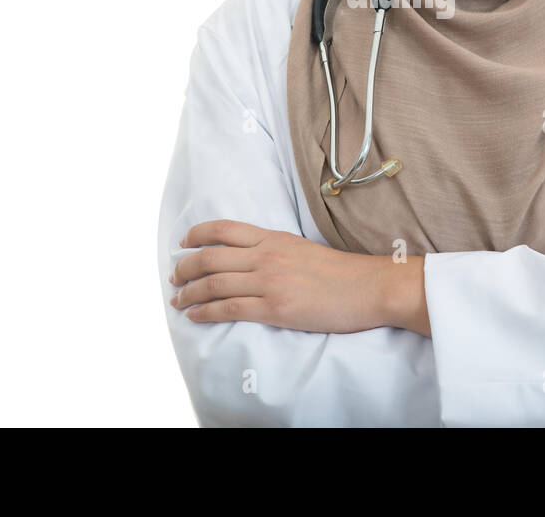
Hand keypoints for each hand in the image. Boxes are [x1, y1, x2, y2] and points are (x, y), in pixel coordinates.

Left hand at [167, 219, 413, 334]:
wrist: (369, 287)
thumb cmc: (342, 272)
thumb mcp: (304, 248)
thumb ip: (277, 250)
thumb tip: (254, 258)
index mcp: (274, 238)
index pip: (225, 230)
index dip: (197, 234)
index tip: (184, 242)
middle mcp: (266, 256)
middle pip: (210, 257)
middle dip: (185, 267)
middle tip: (175, 277)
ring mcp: (269, 281)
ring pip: (213, 283)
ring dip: (189, 293)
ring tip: (178, 300)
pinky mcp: (274, 308)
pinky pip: (228, 308)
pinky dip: (205, 312)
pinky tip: (195, 315)